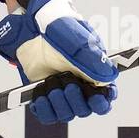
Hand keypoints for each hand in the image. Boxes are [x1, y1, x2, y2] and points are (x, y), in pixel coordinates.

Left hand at [0, 0, 117, 124]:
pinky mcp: (42, 92)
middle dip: (76, 100)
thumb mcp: (76, 38)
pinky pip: (46, 114)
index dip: (102, 103)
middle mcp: (78, 84)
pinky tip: (41, 95)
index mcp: (93, 72)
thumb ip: (92, 58)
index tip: (95, 98)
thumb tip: (109, 77)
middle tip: (68, 83)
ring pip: (65, 114)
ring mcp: (59, 89)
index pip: (105, 98)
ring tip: (51, 82)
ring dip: (59, 103)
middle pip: (84, 110)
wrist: (29, 22)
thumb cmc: (56, 26)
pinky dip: (43, 108)